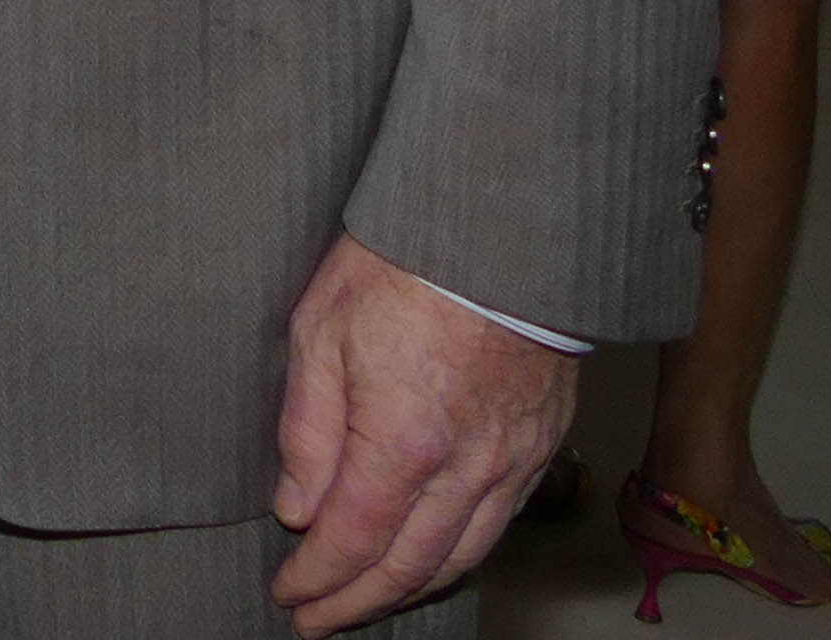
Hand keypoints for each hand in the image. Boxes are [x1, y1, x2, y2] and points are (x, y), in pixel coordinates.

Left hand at [267, 234, 577, 631]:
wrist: (502, 229)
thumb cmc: (403, 264)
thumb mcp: (320, 329)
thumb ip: (307, 429)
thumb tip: (296, 507)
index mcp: (403, 439)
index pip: (352, 538)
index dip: (317, 577)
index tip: (289, 592)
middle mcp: (466, 466)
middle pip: (409, 565)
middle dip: (357, 601)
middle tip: (319, 620)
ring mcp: (512, 461)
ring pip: (461, 556)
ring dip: (409, 590)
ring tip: (367, 601)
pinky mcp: (541, 448)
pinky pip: (499, 526)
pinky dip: (460, 558)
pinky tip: (433, 561)